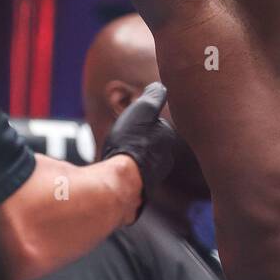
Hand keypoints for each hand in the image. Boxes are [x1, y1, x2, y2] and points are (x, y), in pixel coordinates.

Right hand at [101, 81, 177, 216]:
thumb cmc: (131, 142)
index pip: (154, 125)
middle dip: (135, 141)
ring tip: (116, 155)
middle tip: (121, 139)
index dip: (138, 121)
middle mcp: (165, 160)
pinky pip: (130, 178)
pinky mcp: (139, 193)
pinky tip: (112, 172)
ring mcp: (153, 178)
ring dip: (129, 158)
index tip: (129, 123)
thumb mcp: (142, 110)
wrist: (120, 181)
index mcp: (167, 140)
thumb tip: (160, 86)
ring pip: (139, 162)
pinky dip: (122, 173)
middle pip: (147, 145)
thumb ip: (153, 97)